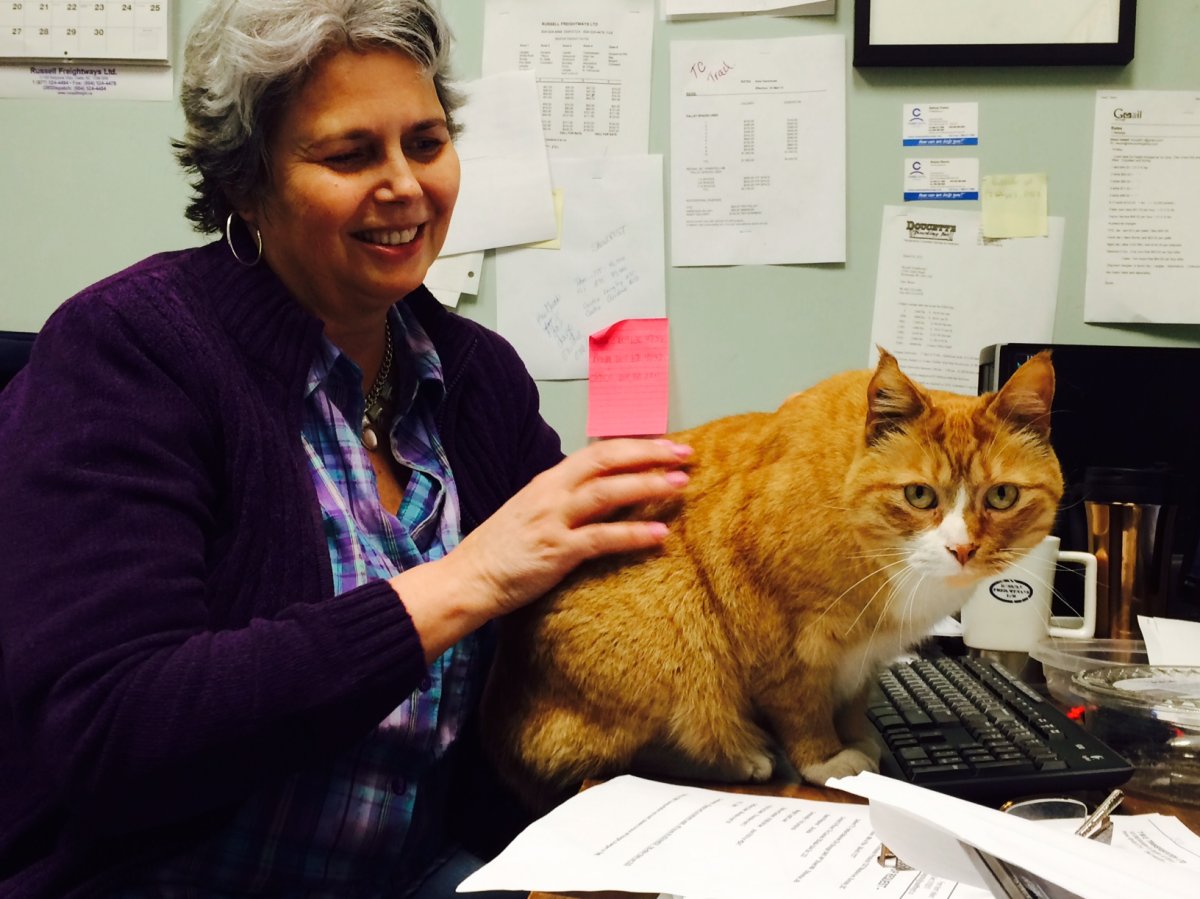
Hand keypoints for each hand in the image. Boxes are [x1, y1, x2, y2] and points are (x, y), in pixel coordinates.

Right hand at [392, 438, 690, 658]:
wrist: (467, 579)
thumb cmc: (502, 550)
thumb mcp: (533, 512)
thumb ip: (566, 500)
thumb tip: (604, 491)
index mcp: (548, 481)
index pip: (598, 452)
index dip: (635, 445)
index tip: (667, 445)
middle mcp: (551, 493)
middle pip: (607, 461)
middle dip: (650, 454)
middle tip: (686, 454)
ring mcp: (553, 520)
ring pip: (608, 492)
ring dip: (648, 485)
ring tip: (681, 485)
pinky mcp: (556, 552)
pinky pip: (602, 538)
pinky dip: (633, 534)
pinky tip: (660, 535)